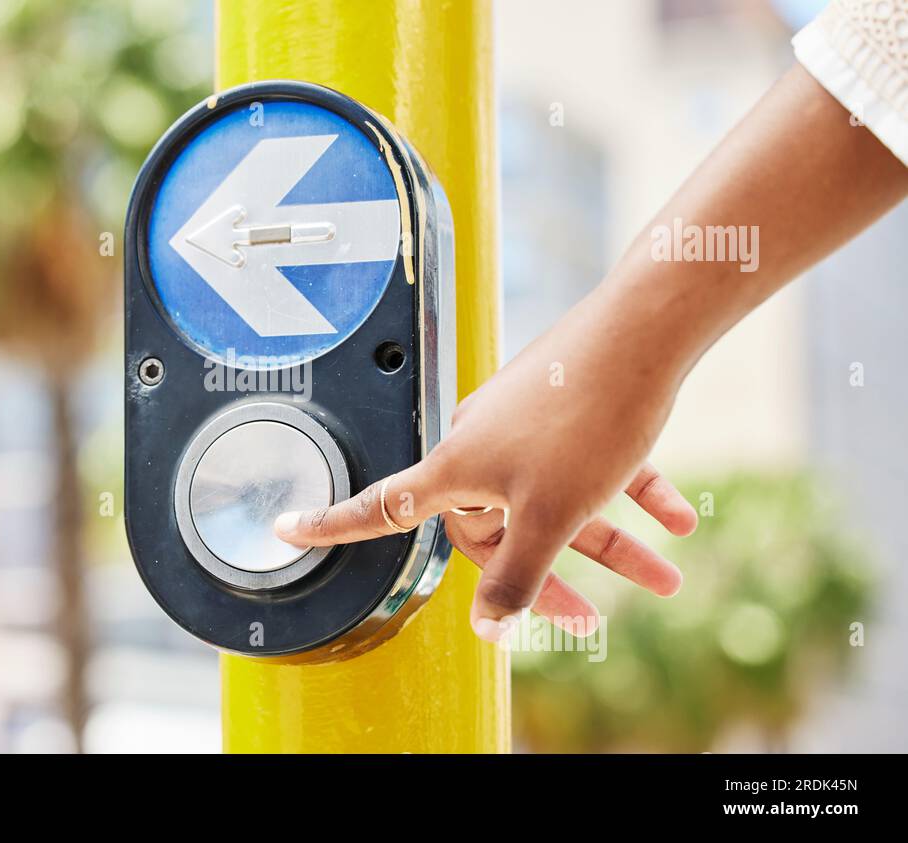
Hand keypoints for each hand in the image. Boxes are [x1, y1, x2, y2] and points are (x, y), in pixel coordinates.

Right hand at [274, 283, 698, 641]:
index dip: (330, 524)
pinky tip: (678, 521)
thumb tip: (486, 630)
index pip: (377, 507)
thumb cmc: (587, 420)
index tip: (284, 528)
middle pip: (496, 528)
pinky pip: (592, 465)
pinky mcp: (566, 409)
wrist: (645, 331)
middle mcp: (480, 445)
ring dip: (609, 543)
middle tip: (587, 621)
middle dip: (547, 577)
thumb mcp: (551, 516)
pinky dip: (631, 493)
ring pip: (556, 501)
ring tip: (666, 575)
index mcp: (455, 470)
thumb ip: (517, 578)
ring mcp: (524, 425)